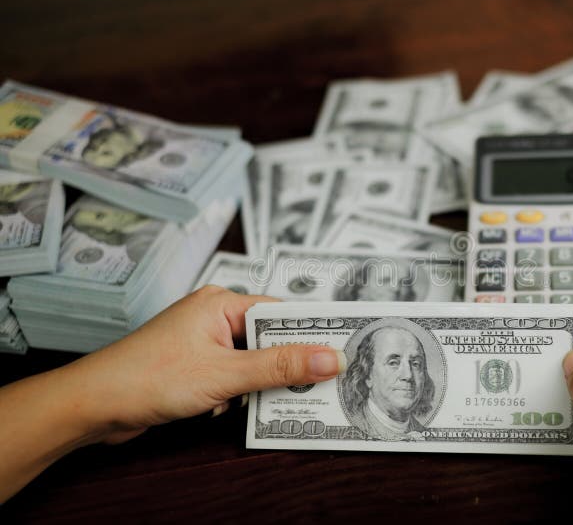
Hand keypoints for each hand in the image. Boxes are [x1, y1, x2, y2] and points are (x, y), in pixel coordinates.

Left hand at [65, 286, 345, 443]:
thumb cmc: (147, 376)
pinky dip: (240, 393)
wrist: (94, 404)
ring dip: (260, 383)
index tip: (341, 351)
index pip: (281, 312)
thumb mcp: (225, 373)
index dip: (311, 333)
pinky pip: (235, 375)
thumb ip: (280, 366)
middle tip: (319, 384)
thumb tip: (330, 358)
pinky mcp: (197, 366)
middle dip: (286, 364)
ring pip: (253, 361)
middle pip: (270, 338)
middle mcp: (215, 317)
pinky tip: (230, 407)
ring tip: (269, 399)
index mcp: (222, 302)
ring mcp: (205, 342)